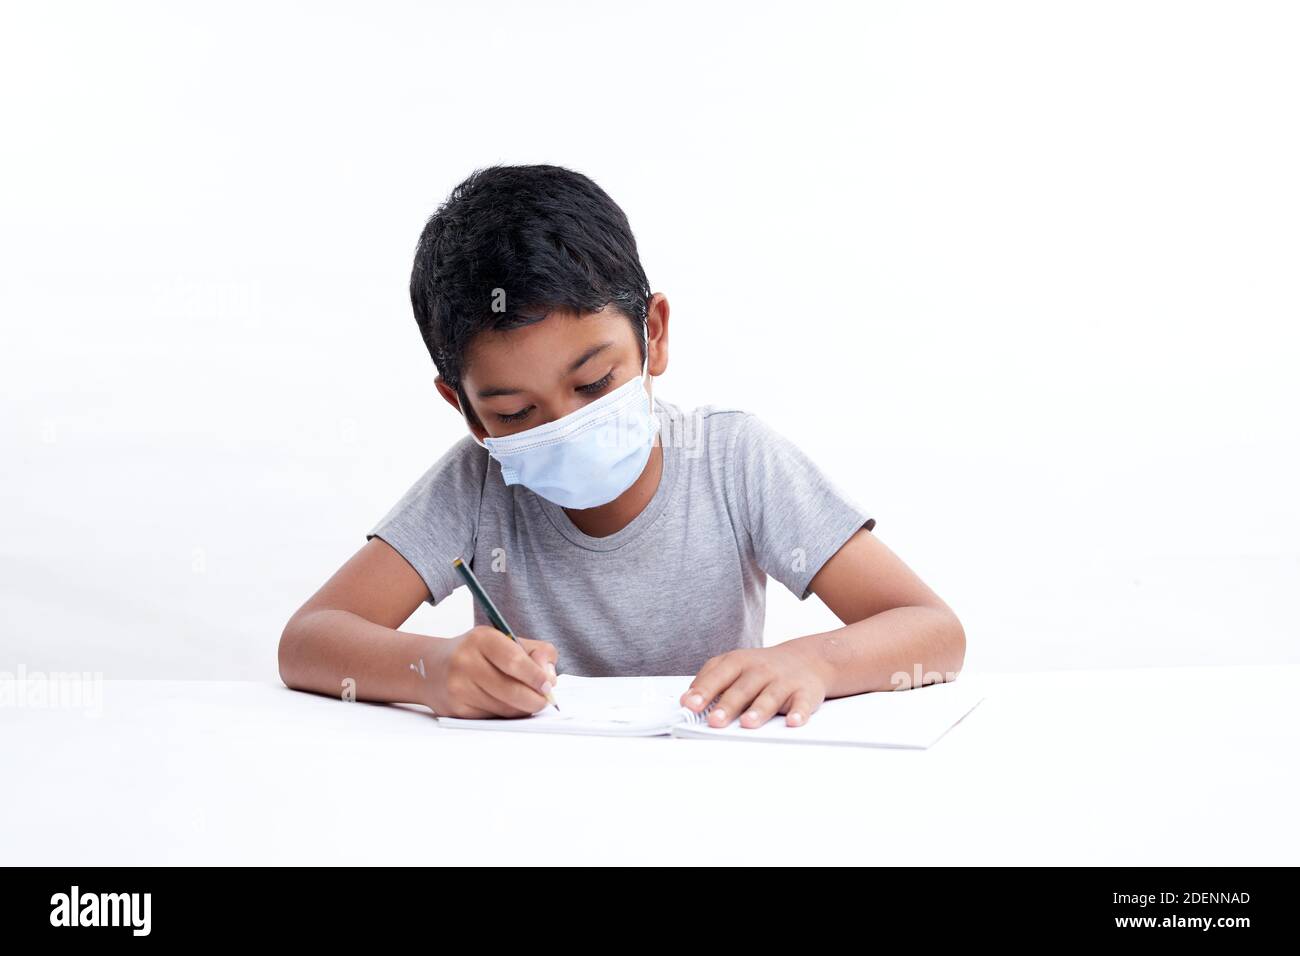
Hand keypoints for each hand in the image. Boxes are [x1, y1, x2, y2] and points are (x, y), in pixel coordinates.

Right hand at [428, 625, 558, 718]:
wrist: (431, 668)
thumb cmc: (478, 653)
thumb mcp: (506, 640)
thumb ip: (536, 653)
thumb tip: (550, 678)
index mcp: (482, 638)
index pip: (515, 661)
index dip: (536, 676)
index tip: (548, 686)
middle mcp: (466, 661)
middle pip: (512, 690)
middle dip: (535, 699)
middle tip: (544, 700)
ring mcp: (458, 687)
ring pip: (504, 708)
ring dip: (521, 708)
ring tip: (524, 700)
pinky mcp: (455, 709)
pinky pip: (492, 717)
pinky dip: (504, 714)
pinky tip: (503, 703)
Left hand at [679, 642, 828, 728]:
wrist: (806, 659)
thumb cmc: (761, 668)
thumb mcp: (733, 666)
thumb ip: (709, 680)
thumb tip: (686, 701)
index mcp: (739, 662)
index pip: (718, 675)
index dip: (703, 690)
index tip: (689, 705)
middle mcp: (761, 670)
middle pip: (742, 688)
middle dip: (728, 705)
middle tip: (714, 721)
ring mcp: (783, 681)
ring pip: (770, 696)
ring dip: (759, 710)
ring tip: (748, 723)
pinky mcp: (805, 692)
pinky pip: (803, 704)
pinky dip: (799, 713)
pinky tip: (792, 722)